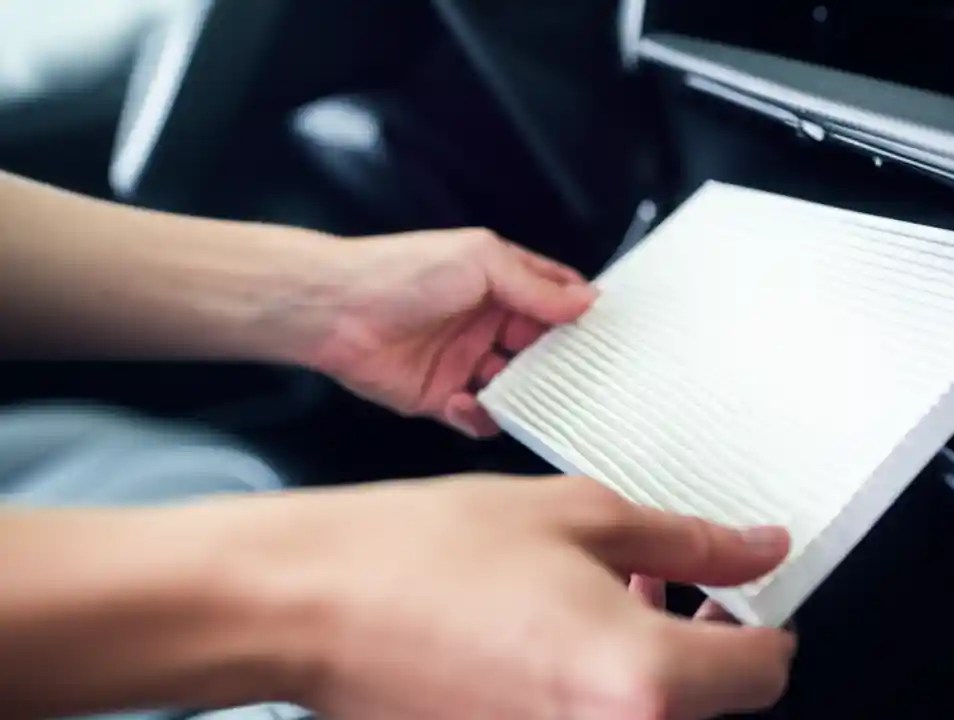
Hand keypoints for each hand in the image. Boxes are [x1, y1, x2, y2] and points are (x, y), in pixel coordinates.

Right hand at [259, 475, 795, 719]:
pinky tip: (555, 631)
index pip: (763, 675)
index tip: (747, 596)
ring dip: (648, 664)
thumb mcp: (581, 518)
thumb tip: (755, 549)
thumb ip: (688, 542)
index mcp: (641, 682)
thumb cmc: (427, 555)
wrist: (312, 605)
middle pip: (708, 705)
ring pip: (649, 716)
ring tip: (604, 594)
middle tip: (664, 580)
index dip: (765, 627)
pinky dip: (595, 686)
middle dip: (701, 642)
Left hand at [308, 229, 596, 435]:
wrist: (336, 310)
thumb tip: (587, 301)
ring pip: (515, 388)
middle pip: (541, 349)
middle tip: (581, 379)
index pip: (553, 300)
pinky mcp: (439, 396)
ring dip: (524, 396)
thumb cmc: (403, 272)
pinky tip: (464, 401)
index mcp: (499, 283)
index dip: (579, 315)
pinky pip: (476, 416)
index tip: (607, 336)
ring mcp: (464, 361)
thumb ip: (536, 287)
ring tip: (527, 398)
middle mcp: (486, 323)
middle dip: (560, 364)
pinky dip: (479, 416)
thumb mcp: (482, 262)